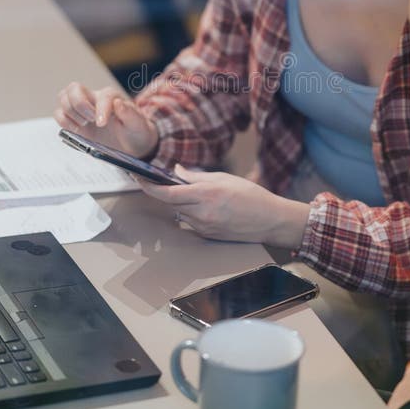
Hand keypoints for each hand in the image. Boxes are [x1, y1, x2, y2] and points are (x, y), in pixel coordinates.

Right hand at [54, 81, 158, 156]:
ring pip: (63, 97)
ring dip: (71, 113)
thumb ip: (131, 115)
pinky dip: (64, 122)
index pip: (103, 96)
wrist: (131, 144)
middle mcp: (94, 99)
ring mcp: (82, 108)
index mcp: (112, 97)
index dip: (101, 108)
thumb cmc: (135, 132)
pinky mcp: (74, 120)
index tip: (102, 123)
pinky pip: (59, 113)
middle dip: (79, 104)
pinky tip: (77, 130)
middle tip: (90, 120)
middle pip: (74, 88)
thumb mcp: (139, 125)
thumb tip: (118, 104)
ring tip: (84, 124)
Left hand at [140, 166, 308, 248]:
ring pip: (180, 213)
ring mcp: (204, 227)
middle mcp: (202, 213)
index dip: (148, 186)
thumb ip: (197, 176)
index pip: (167, 193)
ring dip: (182, 203)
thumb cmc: (252, 196)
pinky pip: (191, 222)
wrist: (271, 221)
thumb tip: (176, 172)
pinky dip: (192, 213)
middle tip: (164, 180)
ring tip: (200, 194)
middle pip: (170, 203)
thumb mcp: (224, 179)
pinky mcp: (208, 236)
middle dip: (167, 192)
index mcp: (206, 194)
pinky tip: (208, 207)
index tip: (138, 178)